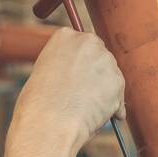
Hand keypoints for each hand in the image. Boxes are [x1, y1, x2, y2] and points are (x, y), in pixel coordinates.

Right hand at [12, 29, 124, 153]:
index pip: (84, 44)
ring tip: (86, 109)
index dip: (82, 63)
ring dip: (104, 91)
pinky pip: (119, 97)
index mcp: (65, 35)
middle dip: (97, 75)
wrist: (50, 121)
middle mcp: (88, 42)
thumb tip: (79, 75)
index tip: (79, 76)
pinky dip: (112, 108)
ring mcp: (105, 61)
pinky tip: (98, 117)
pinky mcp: (118, 81)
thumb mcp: (45, 71)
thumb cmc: (39, 103)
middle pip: (101, 57)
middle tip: (86, 95)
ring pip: (111, 77)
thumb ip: (65, 65)